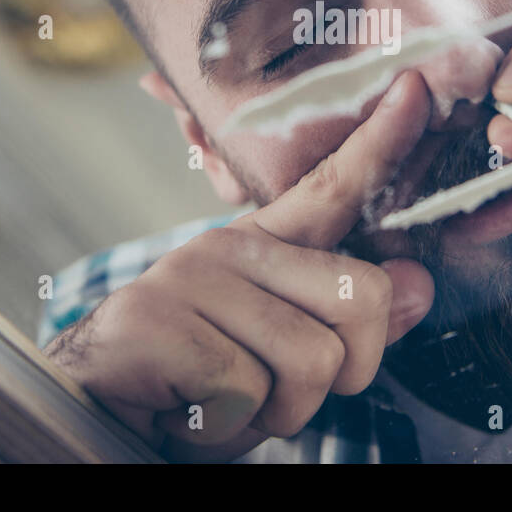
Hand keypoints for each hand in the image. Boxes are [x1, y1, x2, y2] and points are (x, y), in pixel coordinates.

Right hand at [44, 71, 435, 460]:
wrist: (93, 419)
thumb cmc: (197, 394)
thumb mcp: (286, 365)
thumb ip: (349, 326)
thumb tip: (418, 286)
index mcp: (262, 248)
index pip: (332, 188)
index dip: (381, 142)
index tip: (415, 88)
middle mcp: (228, 246)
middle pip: (361, 298)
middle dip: (342, 375)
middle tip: (280, 394)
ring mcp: (191, 277)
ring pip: (314, 360)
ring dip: (283, 412)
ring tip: (227, 403)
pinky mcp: (159, 320)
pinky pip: (250, 389)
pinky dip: (232, 424)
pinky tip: (191, 410)